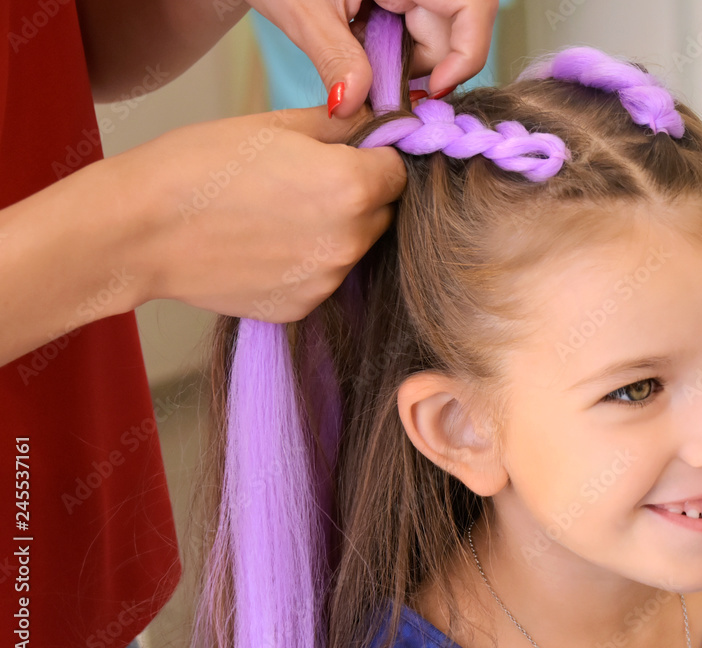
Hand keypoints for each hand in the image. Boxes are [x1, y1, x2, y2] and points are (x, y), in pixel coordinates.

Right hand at [112, 105, 404, 321]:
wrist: (140, 231)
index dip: (376, 158)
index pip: (398, 171)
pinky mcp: (302, 307)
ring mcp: (327, 280)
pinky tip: (264, 244)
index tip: (350, 154)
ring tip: (276, 214)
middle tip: (304, 182)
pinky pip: (323, 276)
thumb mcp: (276, 126)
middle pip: (381, 213)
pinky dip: (306, 261)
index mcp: (351, 187)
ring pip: (353, 247)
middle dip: (358, 195)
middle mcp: (349, 241)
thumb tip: (372, 123)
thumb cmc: (198, 167)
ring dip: (333, 230)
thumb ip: (338, 127)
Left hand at [245, 0, 498, 116]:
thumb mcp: (306, 12)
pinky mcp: (405, 1)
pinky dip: (391, 53)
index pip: (473, 10)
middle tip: (369, 77)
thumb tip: (352, 107)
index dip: (464, 57)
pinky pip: (416, 36)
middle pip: (454, 34)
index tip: (431, 91)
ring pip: (436, 41)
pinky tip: (360, 42)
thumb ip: (335, 59)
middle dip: (416, 66)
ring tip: (355, 48)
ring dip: (400, 62)